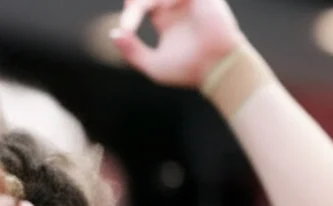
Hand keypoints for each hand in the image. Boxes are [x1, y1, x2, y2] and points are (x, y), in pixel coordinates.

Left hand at [110, 0, 245, 88]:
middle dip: (138, 1)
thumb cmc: (191, 72)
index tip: (127, 27)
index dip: (131, 10)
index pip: (141, 4)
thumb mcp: (154, 66)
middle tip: (133, 9)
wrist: (219, 69)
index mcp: (166, 20)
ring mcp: (191, 1)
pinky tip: (166, 6)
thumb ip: (132, 51)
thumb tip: (113, 33)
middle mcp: (177, 7)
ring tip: (147, 9)